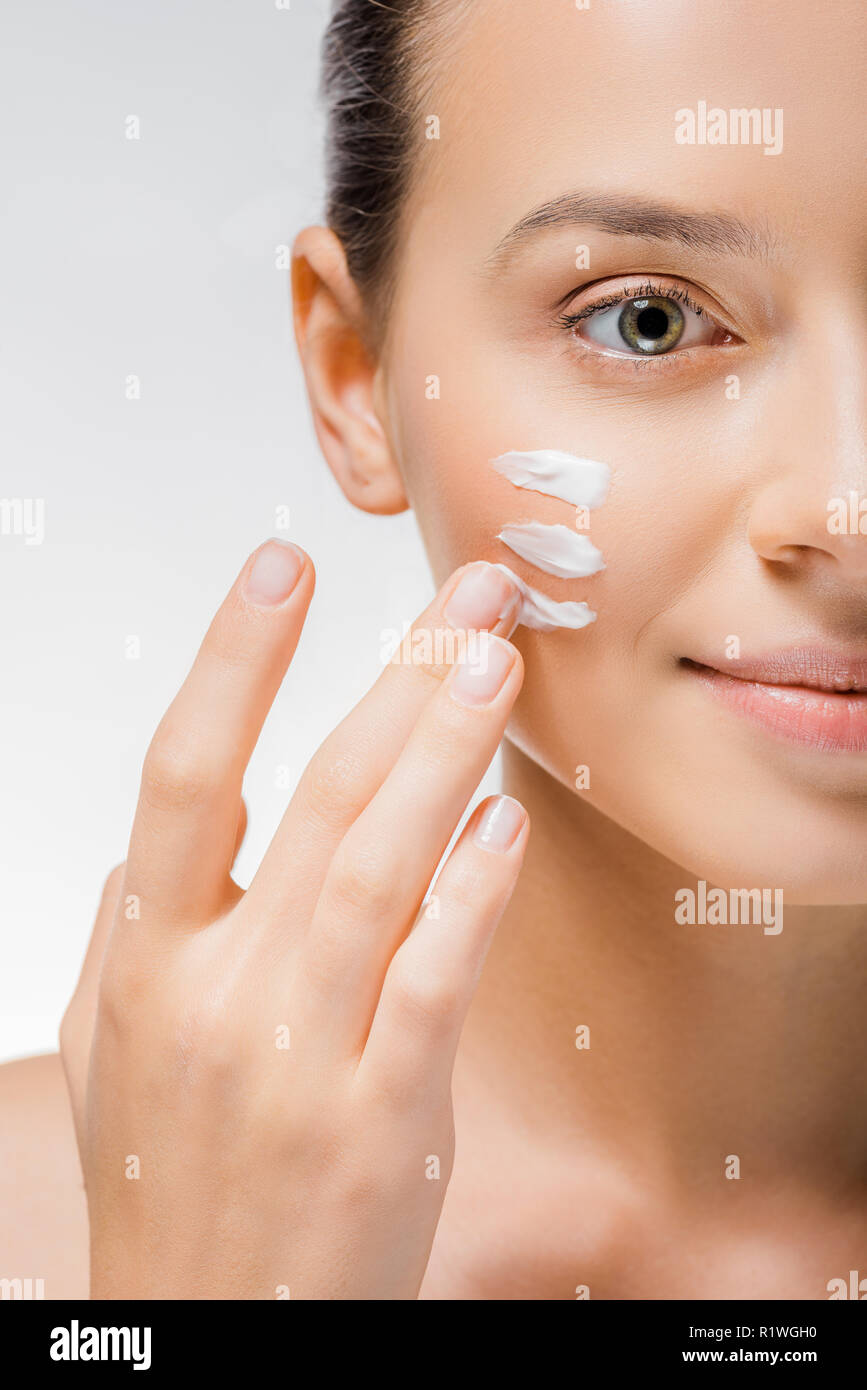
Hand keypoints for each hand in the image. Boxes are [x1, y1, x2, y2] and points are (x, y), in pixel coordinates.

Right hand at [60, 542, 527, 1298]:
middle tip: (471, 591)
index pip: (185, 775)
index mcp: (149, 959)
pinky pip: (434, 977)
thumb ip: (123, 937)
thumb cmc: (164, 1183)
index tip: (282, 565)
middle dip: (398, 674)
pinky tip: (502, 817)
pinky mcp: (382, 1112)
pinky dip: (472, 889)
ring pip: (380, 864)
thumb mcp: (108, 1053)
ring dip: (447, 749)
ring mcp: (304, 1049)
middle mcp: (220, 989)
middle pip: (318, 794)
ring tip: (497, 662)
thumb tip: (148, 847)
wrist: (207, 1337)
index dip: (235, 661)